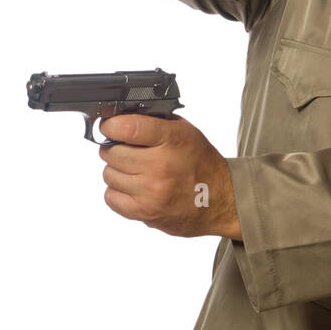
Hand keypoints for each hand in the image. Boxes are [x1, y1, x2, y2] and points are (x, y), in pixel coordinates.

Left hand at [98, 114, 240, 239]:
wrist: (222, 201)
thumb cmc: (202, 164)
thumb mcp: (186, 132)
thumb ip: (155, 122)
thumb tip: (122, 117)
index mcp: (172, 140)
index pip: (127, 127)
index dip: (112, 125)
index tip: (110, 126)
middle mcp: (160, 166)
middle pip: (112, 152)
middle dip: (115, 148)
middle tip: (127, 150)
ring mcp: (151, 191)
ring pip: (108, 174)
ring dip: (118, 171)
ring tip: (135, 171)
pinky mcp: (144, 212)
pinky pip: (111, 197)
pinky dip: (117, 192)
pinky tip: (133, 187)